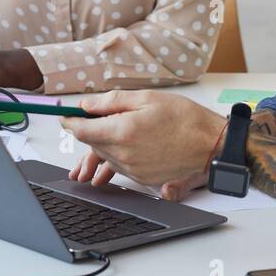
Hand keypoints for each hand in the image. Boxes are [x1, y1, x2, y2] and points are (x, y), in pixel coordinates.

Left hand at [61, 91, 226, 198]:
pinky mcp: (142, 178)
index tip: (64, 116)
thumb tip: (86, 105)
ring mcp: (133, 170)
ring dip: (101, 145)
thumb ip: (111, 102)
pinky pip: (119, 166)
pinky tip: (122, 148)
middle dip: (87, 131)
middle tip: (88, 117)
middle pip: (91, 144)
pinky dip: (116, 156)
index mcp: (122, 132)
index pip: (81, 130)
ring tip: (106, 134)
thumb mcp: (146, 98)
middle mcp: (124, 155)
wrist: (211, 144)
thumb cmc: (184, 118)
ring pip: (104, 156)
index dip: (69, 121)